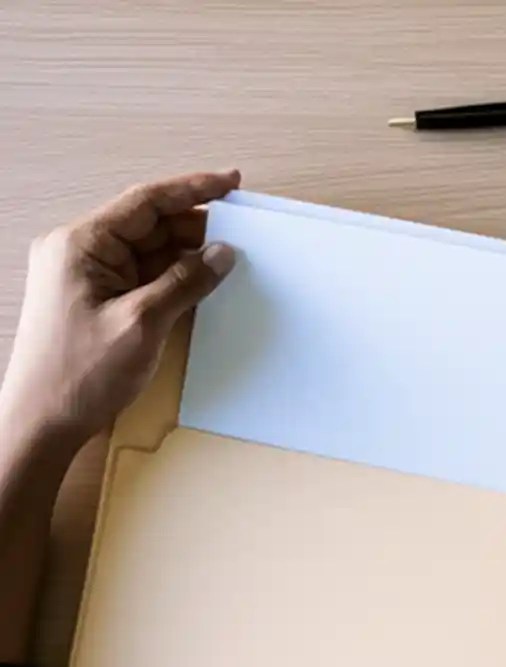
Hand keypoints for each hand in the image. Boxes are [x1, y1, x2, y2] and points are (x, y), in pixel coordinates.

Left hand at [0, 170, 240, 446]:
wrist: (41, 423)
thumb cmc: (78, 374)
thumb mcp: (142, 323)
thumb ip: (185, 281)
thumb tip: (223, 253)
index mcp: (80, 244)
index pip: (145, 202)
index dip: (193, 189)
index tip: (232, 182)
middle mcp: (80, 251)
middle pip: (149, 223)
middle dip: (196, 226)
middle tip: (243, 232)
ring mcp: (87, 275)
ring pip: (150, 250)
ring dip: (188, 253)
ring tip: (230, 259)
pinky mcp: (97, 299)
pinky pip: (144, 275)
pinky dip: (175, 276)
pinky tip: (204, 281)